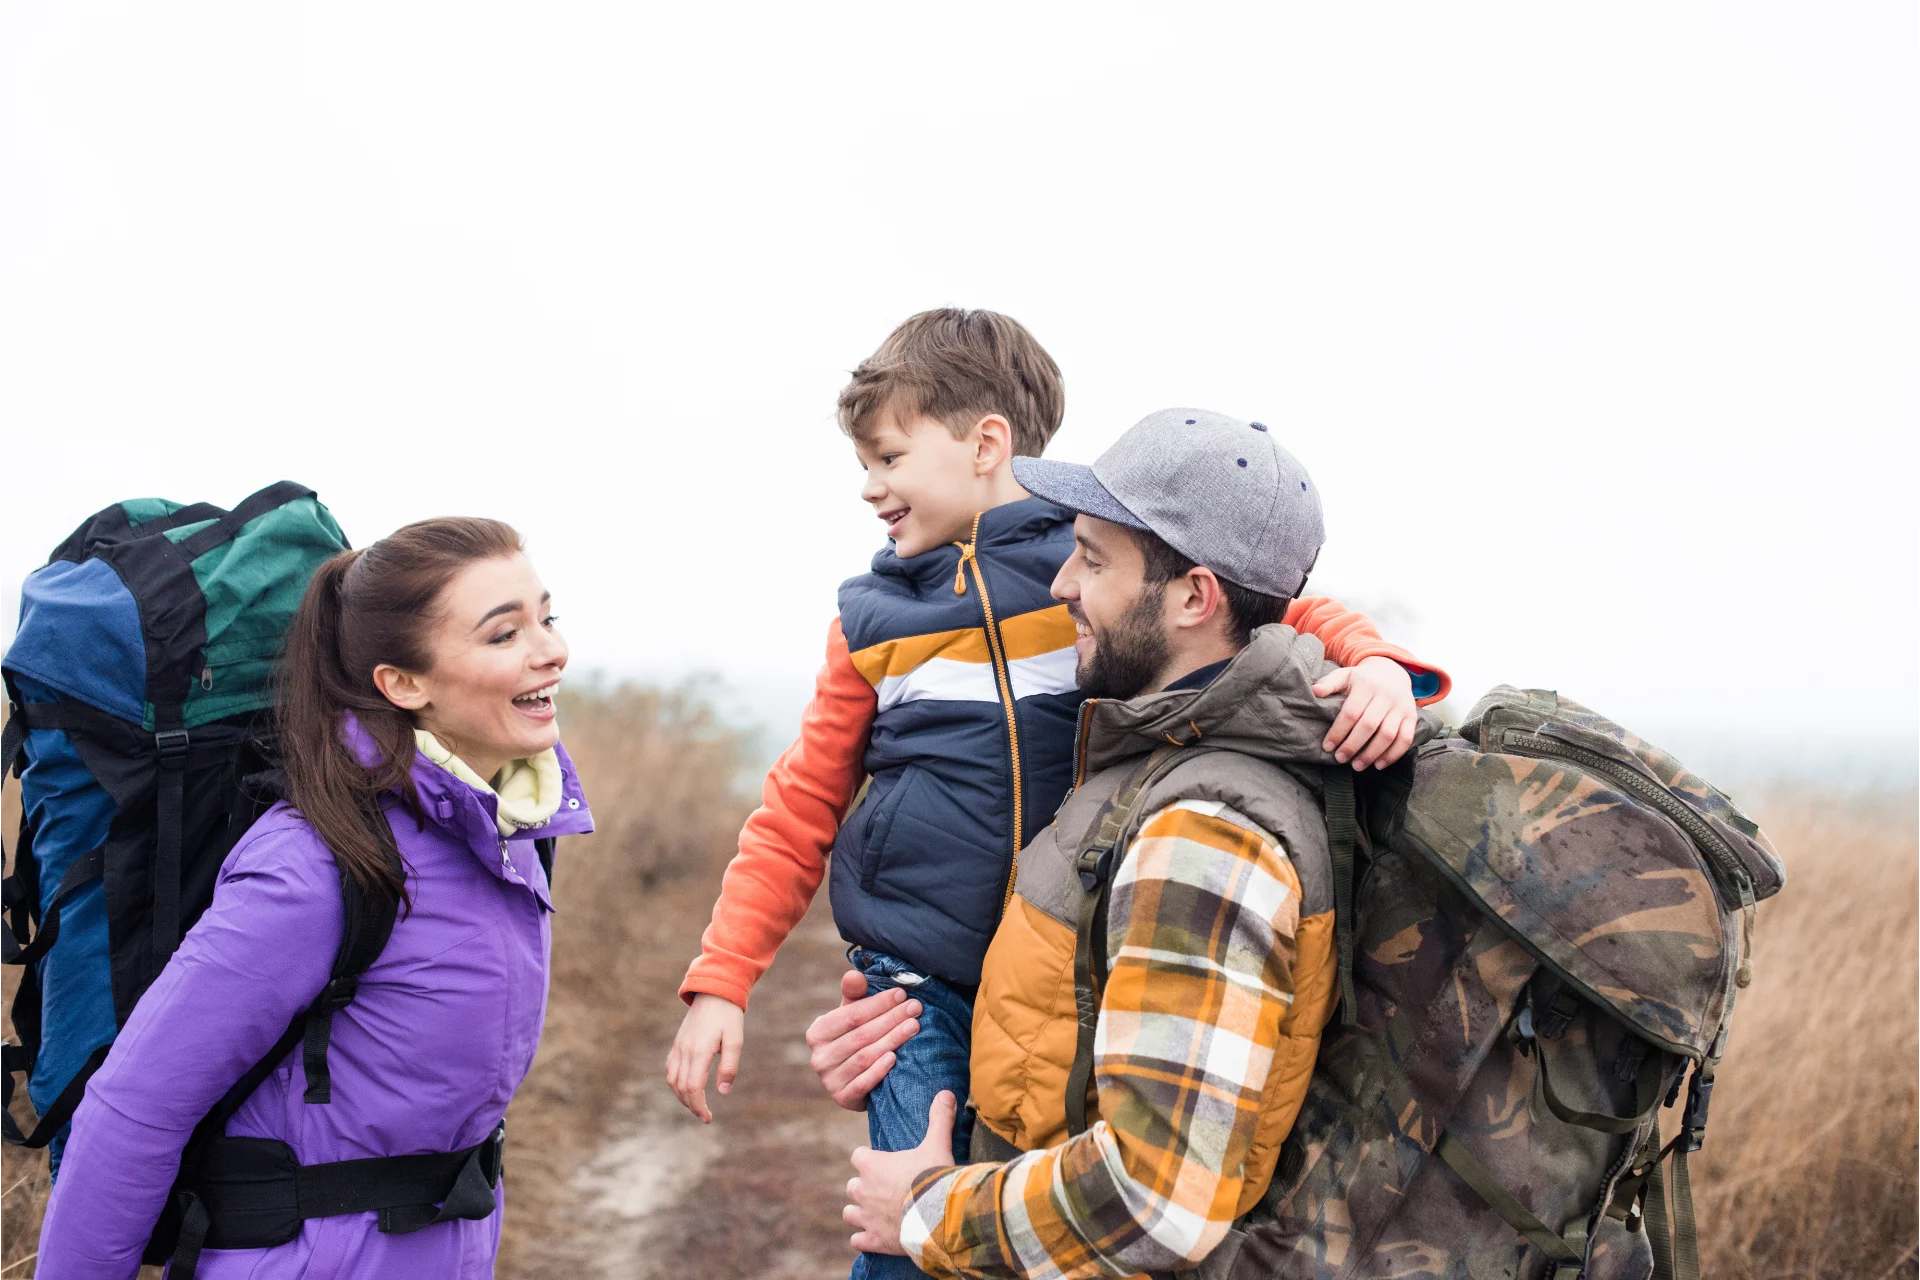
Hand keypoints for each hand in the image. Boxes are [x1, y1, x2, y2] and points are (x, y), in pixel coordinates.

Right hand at [665, 993, 745, 1122]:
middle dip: (691, 1106)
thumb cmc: (728, 1016)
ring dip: (682, 1097)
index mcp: (699, 1051)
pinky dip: (675, 1083)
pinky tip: (686, 1088)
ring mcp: (678, 1047)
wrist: (714, 991)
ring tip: (696, 1105)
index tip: (708, 1118)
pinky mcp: (677, 1043)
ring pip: (672, 1080)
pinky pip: (670, 1069)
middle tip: (705, 1116)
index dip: (698, 1106)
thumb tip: (723, 1091)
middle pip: (681, 1088)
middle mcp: (684, 1051)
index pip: (693, 1087)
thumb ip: (729, 1066)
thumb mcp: (736, 1040)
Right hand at [806, 969, 921, 1110]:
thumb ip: (854, 994)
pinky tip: (895, 1057)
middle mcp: (819, 1057)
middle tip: (915, 1008)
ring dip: (892, 1040)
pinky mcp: (843, 1098)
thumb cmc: (855, 1038)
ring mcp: (829, 1080)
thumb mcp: (852, 1015)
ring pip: (865, 1056)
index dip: (878, 1003)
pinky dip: (879, 1070)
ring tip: (914, 1027)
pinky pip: (863, 1082)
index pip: (851, 1015)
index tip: (902, 994)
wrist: (855, 1080)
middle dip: (891, 1019)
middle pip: (861, 1035)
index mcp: (817, 1032)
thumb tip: (854, 974)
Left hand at [844, 1090, 957, 1254]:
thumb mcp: (938, 1143)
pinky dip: (864, 1239)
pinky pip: (858, 1240)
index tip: (881, 1162)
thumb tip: (946, 1093)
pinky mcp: (873, 1240)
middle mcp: (862, 1190)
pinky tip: (876, 1237)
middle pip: (852, 1185)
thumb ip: (939, 1118)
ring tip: (876, 1213)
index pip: (858, 1156)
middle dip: (864, 1187)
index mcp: (872, 1164)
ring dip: (859, 1212)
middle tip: (884, 1189)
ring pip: (850, 1212)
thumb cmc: (934, 1176)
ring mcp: (866, 1217)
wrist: (938, 1216)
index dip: (868, 1159)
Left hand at [1314, 656, 1417, 770]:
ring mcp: (1401, 707)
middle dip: (1353, 745)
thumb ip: (1329, 682)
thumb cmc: (1363, 679)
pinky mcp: (1411, 717)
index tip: (1327, 746)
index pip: (1351, 712)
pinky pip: (1406, 738)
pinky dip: (1394, 754)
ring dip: (1372, 754)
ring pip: (1388, 734)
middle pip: (1369, 726)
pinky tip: (1379, 765)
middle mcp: (1386, 696)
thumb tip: (1315, 691)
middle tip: (1340, 759)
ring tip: (1357, 766)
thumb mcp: (1346, 675)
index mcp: (1366, 686)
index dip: (1339, 731)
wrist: (1393, 672)